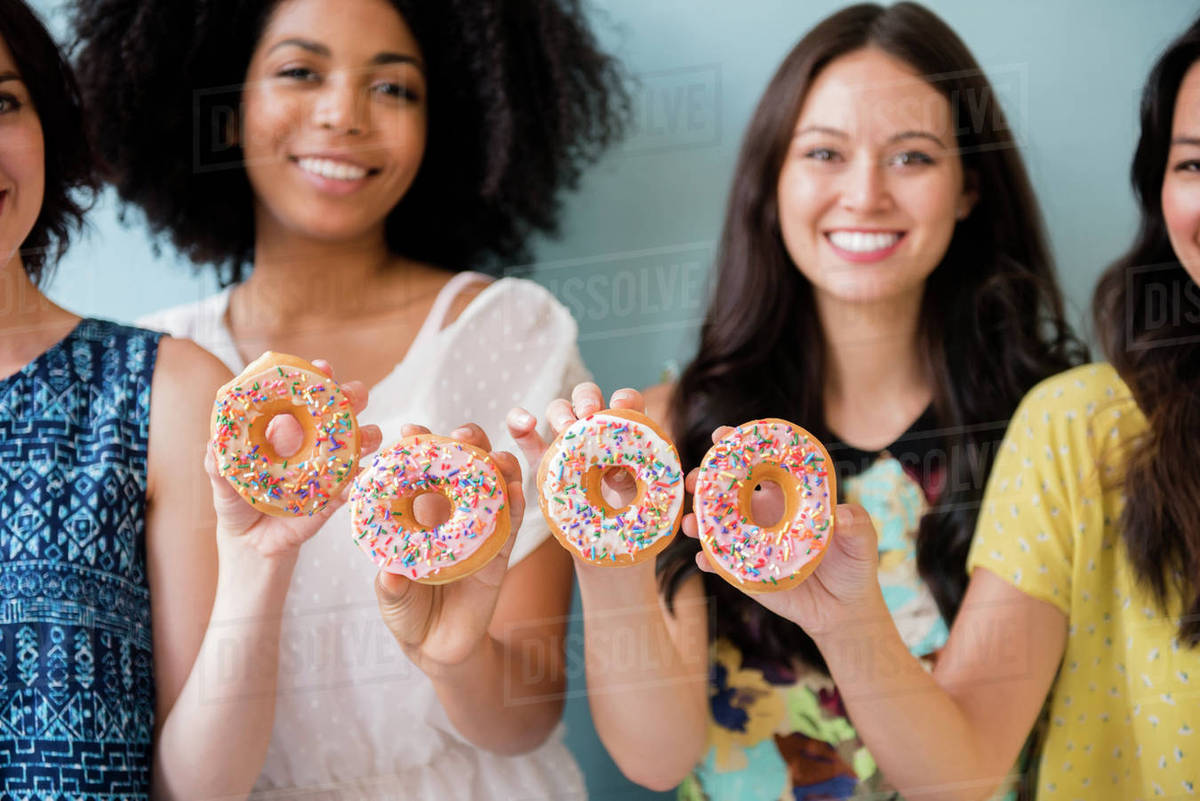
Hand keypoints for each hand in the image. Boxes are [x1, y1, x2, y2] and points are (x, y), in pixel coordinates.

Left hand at [205, 359, 382, 558]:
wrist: (251, 541)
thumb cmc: (237, 500)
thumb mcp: (222, 480)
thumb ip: (217, 463)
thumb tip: (214, 444)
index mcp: (284, 427)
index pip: (302, 395)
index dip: (315, 378)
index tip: (322, 369)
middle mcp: (311, 441)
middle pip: (339, 410)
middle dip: (352, 396)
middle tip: (353, 396)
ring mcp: (327, 465)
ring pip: (356, 442)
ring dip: (367, 435)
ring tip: (368, 437)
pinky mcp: (336, 495)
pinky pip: (352, 483)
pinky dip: (359, 478)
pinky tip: (360, 475)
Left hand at [374, 422, 526, 674]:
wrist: (438, 648)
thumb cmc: (407, 613)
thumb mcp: (392, 600)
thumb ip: (391, 588)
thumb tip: (391, 575)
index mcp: (416, 514)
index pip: (418, 471)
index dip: (416, 448)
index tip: (409, 430)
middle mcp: (449, 514)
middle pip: (461, 466)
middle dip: (462, 443)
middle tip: (458, 435)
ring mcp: (477, 529)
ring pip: (491, 485)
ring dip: (496, 465)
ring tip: (494, 456)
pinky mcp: (500, 551)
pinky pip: (512, 522)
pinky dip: (517, 503)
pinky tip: (517, 488)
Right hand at [506, 382, 645, 569]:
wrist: (608, 547)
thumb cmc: (633, 519)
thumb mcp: (644, 502)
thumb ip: (640, 486)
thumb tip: (622, 473)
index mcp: (626, 433)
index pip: (627, 402)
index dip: (625, 399)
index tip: (621, 407)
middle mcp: (594, 430)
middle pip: (588, 397)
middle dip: (587, 400)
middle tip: (589, 415)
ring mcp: (566, 442)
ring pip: (559, 409)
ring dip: (560, 411)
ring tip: (564, 428)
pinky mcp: (542, 459)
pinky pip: (525, 435)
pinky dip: (520, 423)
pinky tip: (524, 422)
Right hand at [680, 425, 882, 637]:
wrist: (844, 608)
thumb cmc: (853, 563)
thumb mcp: (862, 540)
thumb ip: (857, 525)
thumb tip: (843, 516)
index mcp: (787, 496)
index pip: (760, 464)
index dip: (740, 448)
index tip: (721, 435)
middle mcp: (764, 515)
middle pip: (728, 491)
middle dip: (705, 481)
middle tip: (694, 480)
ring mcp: (752, 542)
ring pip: (717, 526)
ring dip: (699, 521)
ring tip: (690, 523)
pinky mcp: (746, 572)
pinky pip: (722, 564)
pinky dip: (709, 559)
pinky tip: (702, 558)